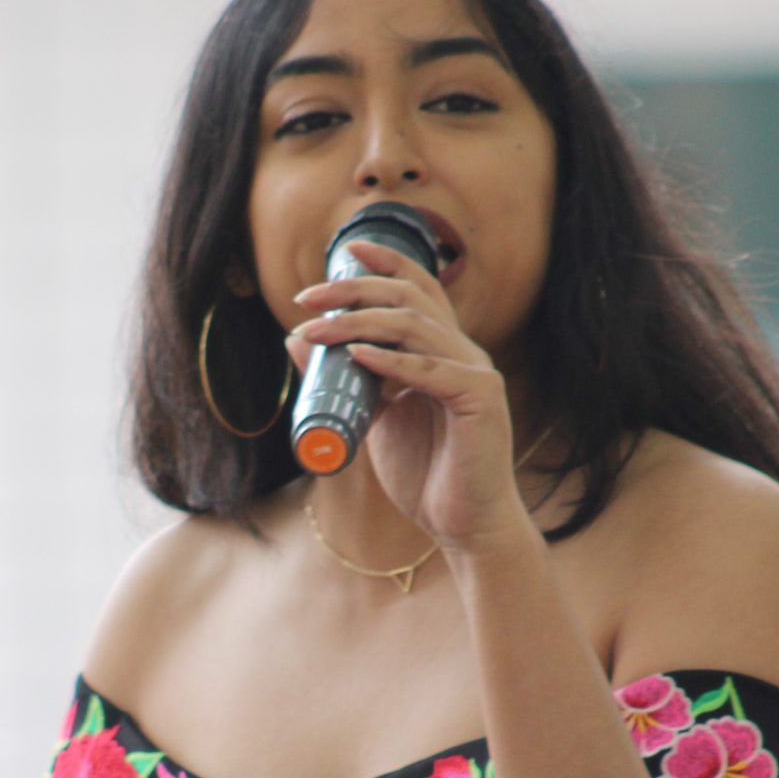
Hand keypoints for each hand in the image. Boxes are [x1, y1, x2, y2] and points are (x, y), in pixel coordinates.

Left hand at [283, 237, 536, 556]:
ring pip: (415, 327)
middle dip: (355, 290)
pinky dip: (393, 361)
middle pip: (410, 298)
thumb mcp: (372, 419)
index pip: (419, 289)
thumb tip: (296, 339)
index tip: (346, 252)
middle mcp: (463, 352)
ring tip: (317, 331)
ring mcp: (476, 372)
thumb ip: (343, 381)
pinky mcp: (482, 399)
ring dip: (359, 323)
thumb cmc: (425, 474)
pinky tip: (358, 356)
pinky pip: (432, 370)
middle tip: (306, 298)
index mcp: (442, 351)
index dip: (386, 263)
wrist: (464, 526)